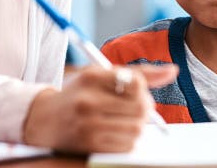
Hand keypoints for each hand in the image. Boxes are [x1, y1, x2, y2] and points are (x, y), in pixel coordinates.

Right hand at [22, 64, 177, 152]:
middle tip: (138, 109)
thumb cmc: (79, 93)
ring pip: (136, 128)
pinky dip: (129, 139)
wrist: (44, 119)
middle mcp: (89, 99)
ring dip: (138, 126)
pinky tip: (117, 132)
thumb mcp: (102, 75)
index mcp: (92, 76)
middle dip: (145, 109)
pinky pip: (126, 145)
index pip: (135, 81)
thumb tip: (173, 71)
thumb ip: (139, 73)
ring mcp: (88, 124)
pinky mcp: (89, 144)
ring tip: (126, 120)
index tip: (138, 92)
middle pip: (140, 107)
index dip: (143, 89)